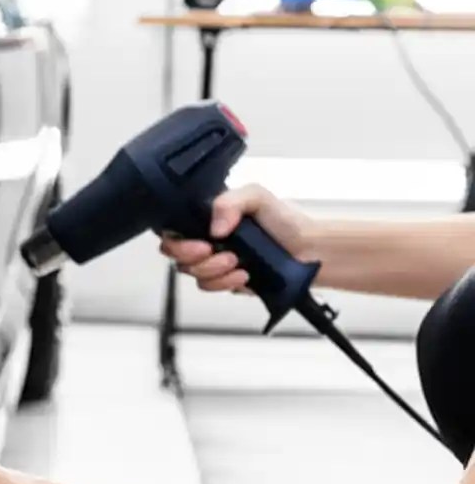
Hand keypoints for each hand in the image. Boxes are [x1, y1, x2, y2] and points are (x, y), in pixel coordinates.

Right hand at [160, 183, 313, 292]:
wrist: (311, 251)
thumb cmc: (286, 221)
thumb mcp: (256, 197)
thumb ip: (228, 202)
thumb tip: (213, 229)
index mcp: (208, 218)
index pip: (173, 230)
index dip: (176, 240)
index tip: (199, 243)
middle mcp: (207, 240)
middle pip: (176, 256)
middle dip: (192, 257)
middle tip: (213, 252)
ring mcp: (216, 262)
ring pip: (193, 274)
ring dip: (213, 270)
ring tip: (237, 263)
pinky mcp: (227, 281)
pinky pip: (211, 287)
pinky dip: (225, 282)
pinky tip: (244, 275)